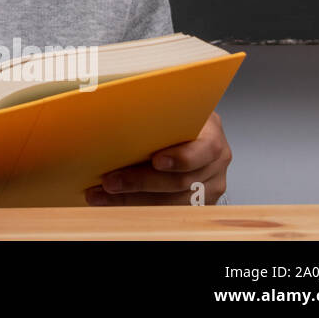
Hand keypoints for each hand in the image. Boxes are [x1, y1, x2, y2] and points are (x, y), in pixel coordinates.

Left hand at [85, 111, 231, 205]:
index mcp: (211, 134)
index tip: (156, 161)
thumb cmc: (175, 120)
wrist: (188, 132)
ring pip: (171, 201)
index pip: (205, 149)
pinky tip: (113, 200)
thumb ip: (154, 114)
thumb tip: (113, 106)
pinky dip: (136, 206)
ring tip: (103, 194)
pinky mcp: (197, 202)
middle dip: (141, 182)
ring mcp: (209, 185)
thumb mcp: (170, 110)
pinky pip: (167, 211)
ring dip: (132, 199)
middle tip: (110, 181)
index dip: (182, 158)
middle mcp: (215, 163)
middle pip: (181, 181)